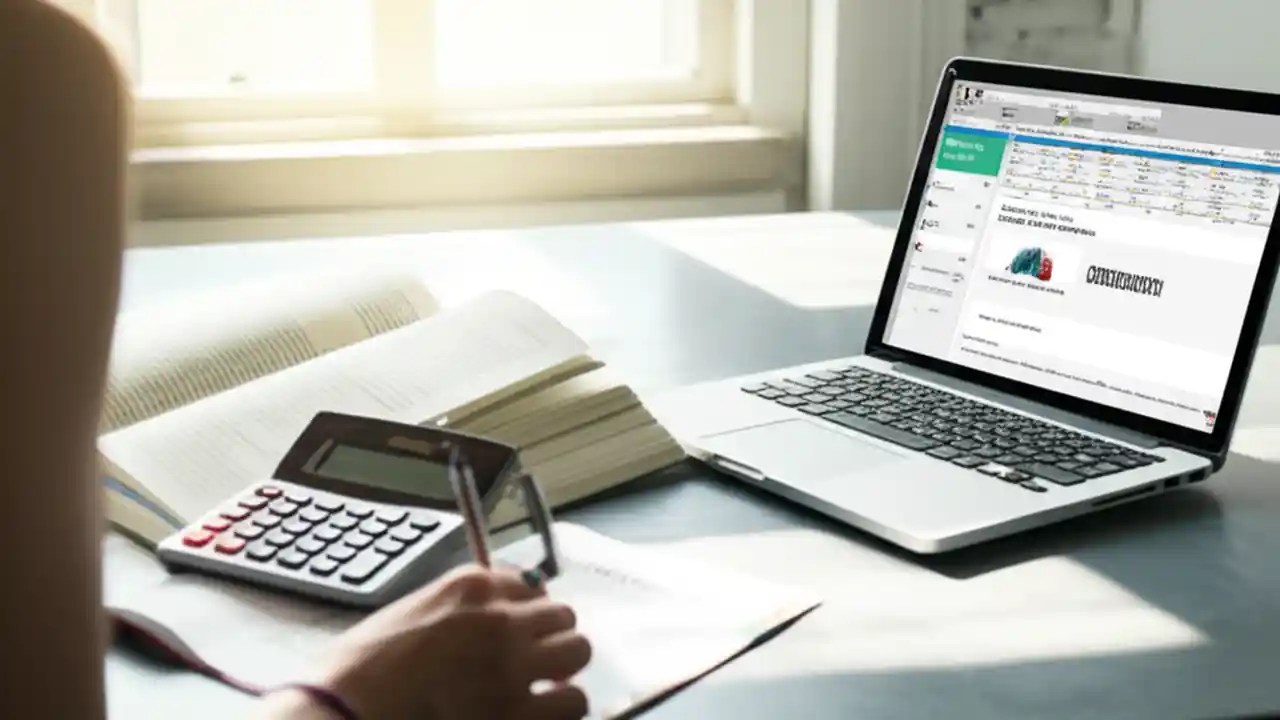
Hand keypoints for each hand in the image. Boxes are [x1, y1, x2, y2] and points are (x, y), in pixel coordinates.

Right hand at [296, 565, 591, 719]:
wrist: (344, 712)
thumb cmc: (358, 673)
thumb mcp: (408, 614)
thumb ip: (457, 610)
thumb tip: (489, 619)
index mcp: (470, 587)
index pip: (529, 582)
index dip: (526, 610)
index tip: (520, 626)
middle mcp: (500, 618)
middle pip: (561, 615)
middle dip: (550, 637)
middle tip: (535, 661)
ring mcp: (514, 665)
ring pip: (577, 653)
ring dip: (563, 671)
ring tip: (544, 688)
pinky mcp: (520, 712)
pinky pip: (573, 703)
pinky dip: (562, 709)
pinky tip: (541, 714)